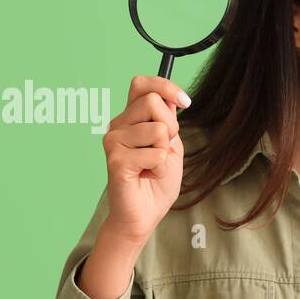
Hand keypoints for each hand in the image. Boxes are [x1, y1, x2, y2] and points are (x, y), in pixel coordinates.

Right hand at [100, 76, 190, 245]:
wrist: (144, 214)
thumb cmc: (156, 181)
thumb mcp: (170, 145)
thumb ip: (167, 121)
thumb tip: (168, 97)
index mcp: (130, 118)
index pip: (142, 84)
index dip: (166, 86)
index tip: (185, 102)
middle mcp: (118, 125)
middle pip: (152, 101)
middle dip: (170, 125)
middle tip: (164, 149)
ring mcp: (113, 141)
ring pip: (157, 129)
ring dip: (165, 151)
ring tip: (153, 166)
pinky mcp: (116, 160)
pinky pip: (154, 153)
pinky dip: (160, 167)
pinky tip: (147, 176)